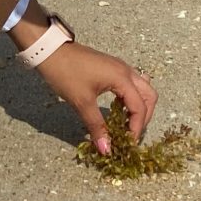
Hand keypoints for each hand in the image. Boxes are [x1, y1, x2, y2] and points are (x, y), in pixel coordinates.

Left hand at [38, 41, 156, 155]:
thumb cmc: (66, 74)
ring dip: (139, 107)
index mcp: (122, 78)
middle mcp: (126, 71)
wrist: (51, 50)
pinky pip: (131, 84)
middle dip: (144, 117)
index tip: (127, 144)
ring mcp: (120, 67)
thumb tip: (106, 149)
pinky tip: (118, 110)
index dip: (136, 128)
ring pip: (142, 89)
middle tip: (131, 134)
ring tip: (126, 124)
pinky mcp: (113, 67)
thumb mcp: (81, 102)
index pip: (139, 107)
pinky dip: (130, 99)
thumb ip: (96, 126)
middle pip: (149, 96)